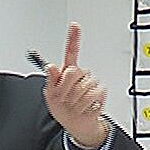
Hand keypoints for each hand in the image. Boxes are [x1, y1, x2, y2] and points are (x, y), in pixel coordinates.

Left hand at [41, 23, 108, 149]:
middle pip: (72, 72)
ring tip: (72, 105)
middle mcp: (80, 74)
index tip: (74, 25)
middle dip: (64, 88)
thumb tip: (51, 67)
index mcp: (66, 72)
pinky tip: (82, 107)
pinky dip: (83, 105)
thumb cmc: (62, 108)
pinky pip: (91, 95)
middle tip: (62, 98)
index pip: (71, 51)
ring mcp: (91, 82)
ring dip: (73, 100)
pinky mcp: (100, 91)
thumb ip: (50, 81)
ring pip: (81, 86)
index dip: (73, 37)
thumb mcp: (50, 96)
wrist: (75, 123)